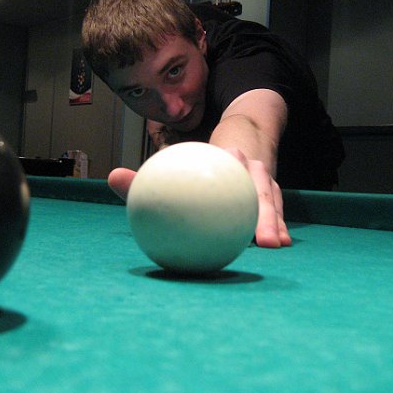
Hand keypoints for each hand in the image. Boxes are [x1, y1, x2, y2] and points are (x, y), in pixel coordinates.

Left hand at [107, 149, 291, 248]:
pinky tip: (281, 245)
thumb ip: (144, 177)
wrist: (238, 146)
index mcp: (227, 157)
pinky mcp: (272, 197)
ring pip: (273, 202)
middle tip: (262, 241)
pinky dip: (280, 227)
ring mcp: (265, 182)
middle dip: (266, 214)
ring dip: (278, 223)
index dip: (229, 180)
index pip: (230, 165)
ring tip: (278, 245)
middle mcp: (250, 169)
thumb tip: (112, 177)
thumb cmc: (198, 164)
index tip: (224, 196)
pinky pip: (277, 213)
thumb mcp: (176, 166)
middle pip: (260, 189)